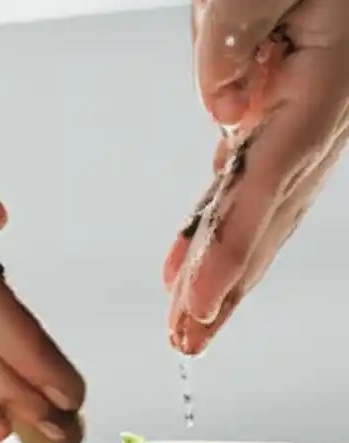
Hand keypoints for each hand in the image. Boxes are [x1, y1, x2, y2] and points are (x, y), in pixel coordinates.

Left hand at [167, 0, 348, 353]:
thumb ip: (235, 34)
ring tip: (188, 329)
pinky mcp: (280, 115)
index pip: (267, 182)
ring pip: (258, 213)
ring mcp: (301, 121)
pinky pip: (246, 185)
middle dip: (226, 287)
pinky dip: (216, 230)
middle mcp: (318, 117)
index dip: (230, 248)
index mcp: (321, 88)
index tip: (194, 300)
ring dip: (221, 273)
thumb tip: (222, 110)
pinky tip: (188, 263)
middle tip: (187, 343)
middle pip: (267, 217)